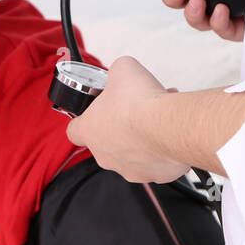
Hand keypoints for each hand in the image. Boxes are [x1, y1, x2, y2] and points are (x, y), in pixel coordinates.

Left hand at [66, 56, 189, 183]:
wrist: (168, 126)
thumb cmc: (140, 103)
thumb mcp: (122, 68)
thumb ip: (117, 71)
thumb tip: (122, 72)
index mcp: (90, 132)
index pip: (74, 131)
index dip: (83, 120)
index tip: (94, 113)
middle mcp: (105, 155)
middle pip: (108, 141)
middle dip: (121, 125)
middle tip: (135, 110)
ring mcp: (129, 169)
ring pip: (134, 152)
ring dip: (143, 137)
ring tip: (158, 117)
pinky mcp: (155, 176)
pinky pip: (157, 162)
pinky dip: (164, 148)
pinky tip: (171, 131)